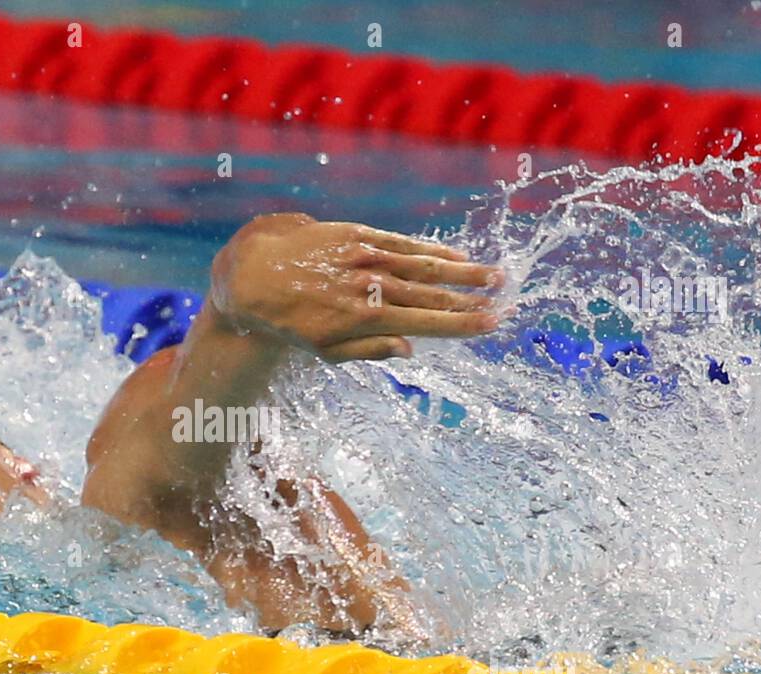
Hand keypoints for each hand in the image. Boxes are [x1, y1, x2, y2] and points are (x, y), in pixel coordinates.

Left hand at [207, 213, 503, 361]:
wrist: (253, 276)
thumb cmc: (289, 321)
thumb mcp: (324, 350)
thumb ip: (368, 350)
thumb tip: (410, 349)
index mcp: (365, 319)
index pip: (425, 322)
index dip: (462, 323)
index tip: (491, 323)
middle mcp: (370, 287)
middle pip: (432, 294)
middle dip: (472, 298)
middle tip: (507, 300)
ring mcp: (365, 258)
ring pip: (423, 266)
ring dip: (462, 272)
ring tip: (494, 275)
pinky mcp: (357, 235)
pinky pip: (401, 243)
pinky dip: (430, 250)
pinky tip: (454, 256)